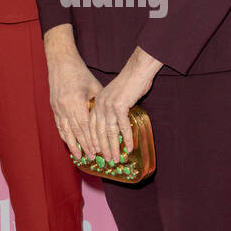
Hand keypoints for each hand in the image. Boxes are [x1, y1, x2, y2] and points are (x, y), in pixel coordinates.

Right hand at [45, 31, 102, 160]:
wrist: (61, 63)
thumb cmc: (80, 73)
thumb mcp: (94, 86)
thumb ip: (98, 103)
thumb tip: (109, 117)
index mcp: (77, 102)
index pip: (86, 126)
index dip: (91, 139)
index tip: (98, 149)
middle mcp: (66, 107)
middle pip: (76, 131)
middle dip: (84, 146)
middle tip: (91, 157)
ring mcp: (58, 108)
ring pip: (66, 131)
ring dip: (73, 145)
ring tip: (79, 156)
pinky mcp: (54, 107)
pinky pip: (59, 126)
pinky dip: (64, 136)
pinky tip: (69, 143)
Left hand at [89, 46, 162, 162]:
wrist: (138, 70)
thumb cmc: (130, 83)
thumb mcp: (116, 97)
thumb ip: (112, 109)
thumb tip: (114, 125)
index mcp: (97, 102)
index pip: (92, 126)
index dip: (94, 141)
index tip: (96, 152)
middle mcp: (100, 105)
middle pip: (99, 132)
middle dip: (103, 148)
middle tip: (107, 160)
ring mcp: (109, 105)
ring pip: (110, 131)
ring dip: (114, 147)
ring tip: (117, 158)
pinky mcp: (120, 106)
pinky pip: (123, 126)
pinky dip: (127, 138)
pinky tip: (130, 147)